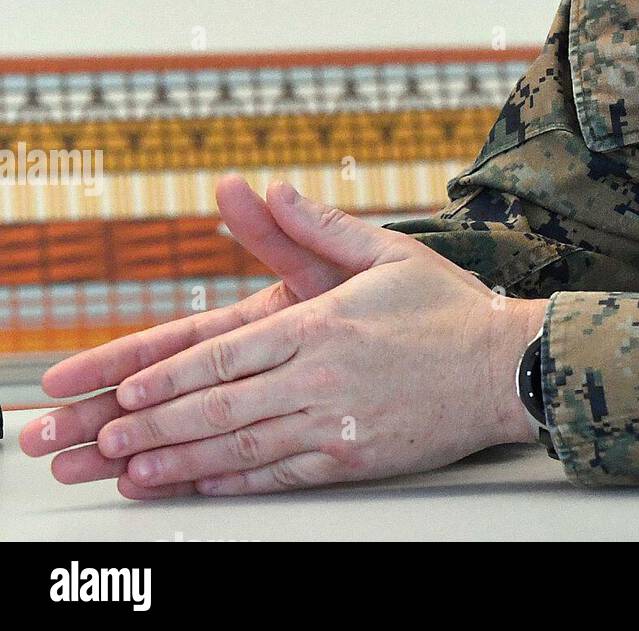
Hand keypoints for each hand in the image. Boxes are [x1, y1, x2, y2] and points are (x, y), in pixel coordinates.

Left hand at [21, 178, 547, 498]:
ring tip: (131, 470)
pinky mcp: (353, 459)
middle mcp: (319, 377)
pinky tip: (201, 485)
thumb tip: (270, 187)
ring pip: (240, 447)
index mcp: (321, 324)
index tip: (124, 387)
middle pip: (217, 405)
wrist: (504, 367)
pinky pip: (279, 476)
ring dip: (178, 459)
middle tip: (101, 439)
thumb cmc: (448, 308)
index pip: (223, 352)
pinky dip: (232, 484)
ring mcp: (334, 423)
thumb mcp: (388, 252)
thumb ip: (321, 224)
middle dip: (153, 423)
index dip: (166, 373)